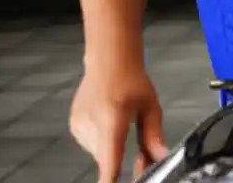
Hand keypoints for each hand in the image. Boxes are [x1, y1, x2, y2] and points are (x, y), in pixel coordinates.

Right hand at [70, 64, 168, 182]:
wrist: (109, 61)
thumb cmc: (131, 80)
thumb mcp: (150, 108)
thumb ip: (153, 136)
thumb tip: (159, 157)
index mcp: (112, 118)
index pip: (109, 157)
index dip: (110, 178)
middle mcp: (91, 122)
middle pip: (106, 157)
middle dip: (121, 161)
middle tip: (139, 151)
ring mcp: (78, 124)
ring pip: (98, 153)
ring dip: (111, 149)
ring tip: (120, 124)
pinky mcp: (73, 125)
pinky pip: (90, 144)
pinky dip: (102, 141)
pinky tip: (108, 121)